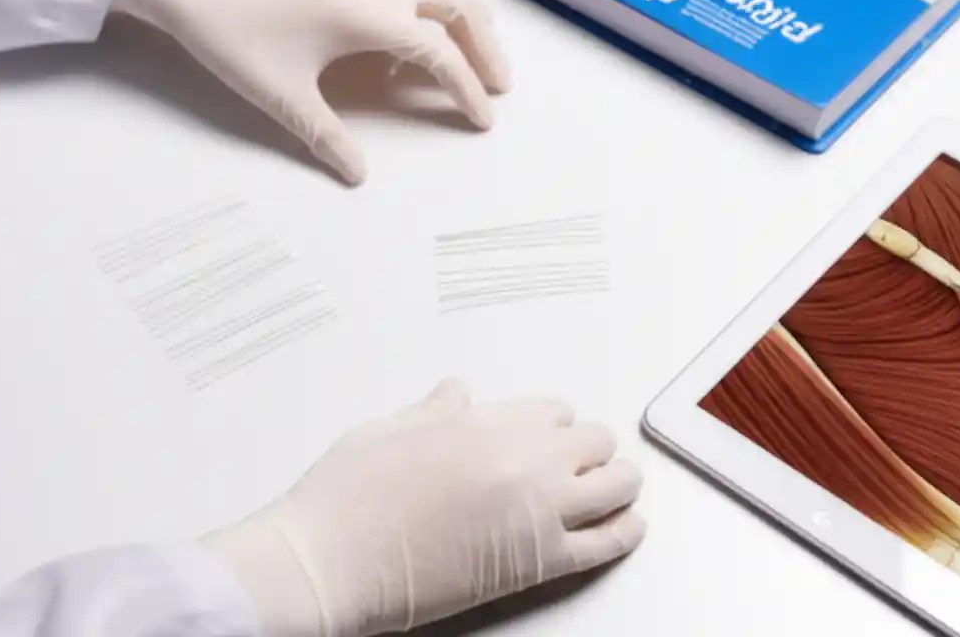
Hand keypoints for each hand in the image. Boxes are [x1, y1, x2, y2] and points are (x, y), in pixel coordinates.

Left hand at [111, 0, 509, 184]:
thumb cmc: (233, 31)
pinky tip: (424, 1)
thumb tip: (356, 173)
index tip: (482, 119)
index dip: (467, 90)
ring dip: (464, 9)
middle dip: (485, 46)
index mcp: (372, 14)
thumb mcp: (283, 96)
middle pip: (458, 6)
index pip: (441, 55)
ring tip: (475, 43)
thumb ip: (327, 136)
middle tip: (498, 83)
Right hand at [205, 379, 645, 636]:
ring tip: (618, 487)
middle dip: (590, 449)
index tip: (551, 435)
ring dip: (619, 482)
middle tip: (584, 461)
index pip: (552, 411)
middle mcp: (520, 459)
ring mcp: (536, 510)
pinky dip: (625, 530)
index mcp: (483, 422)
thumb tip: (455, 396)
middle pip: (593, 440)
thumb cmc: (345, 500)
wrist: (329, 561)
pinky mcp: (538, 562)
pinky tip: (630, 524)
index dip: (553, 425)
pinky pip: (606, 542)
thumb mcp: (387, 431)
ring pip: (616, 483)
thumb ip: (432, 412)